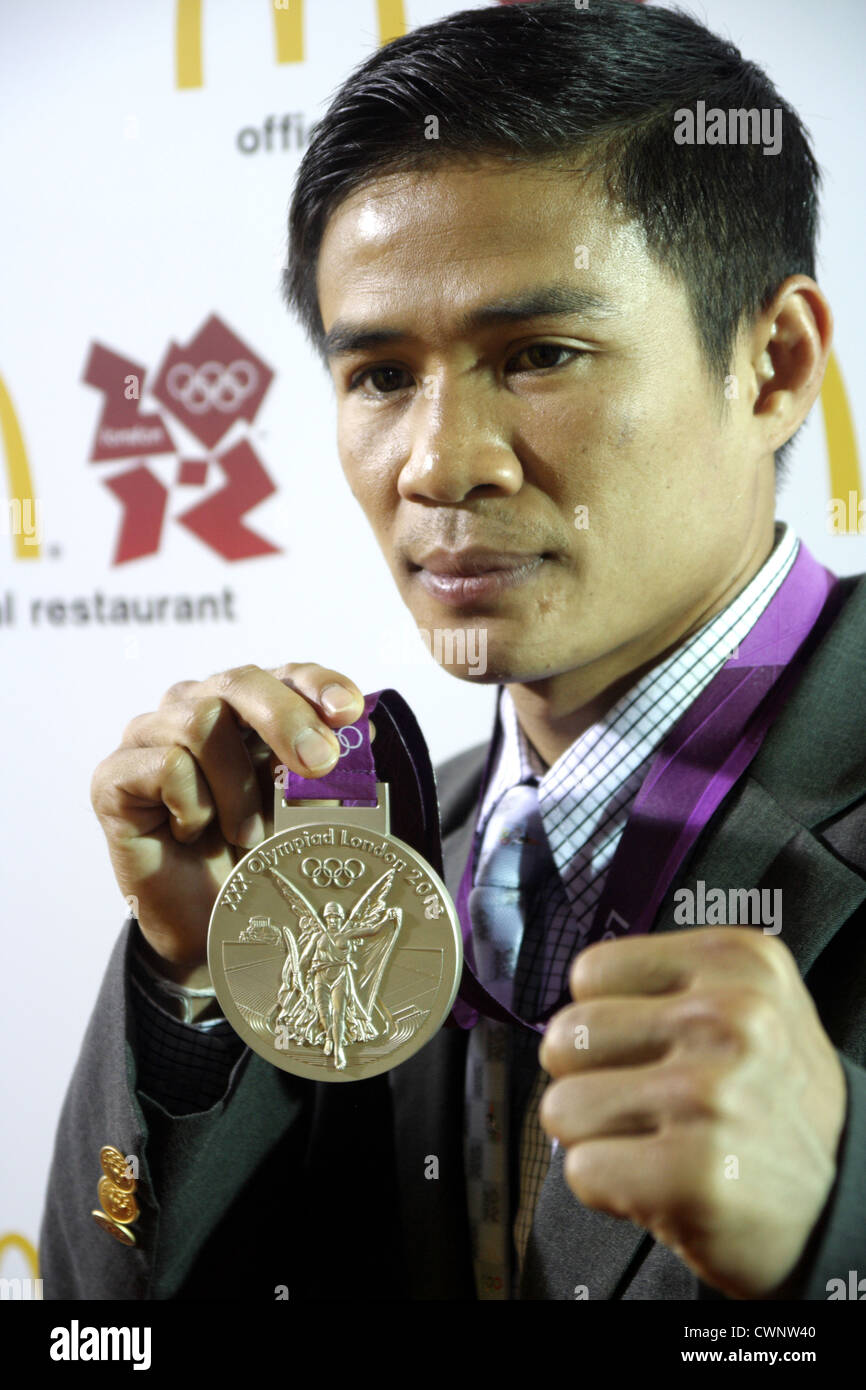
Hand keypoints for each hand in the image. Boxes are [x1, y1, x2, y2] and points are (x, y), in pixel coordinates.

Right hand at [91, 663, 365, 980]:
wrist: (205, 925)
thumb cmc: (252, 858)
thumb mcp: (301, 810)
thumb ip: (325, 770)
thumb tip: (365, 732)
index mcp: (247, 708)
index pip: (285, 674)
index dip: (318, 684)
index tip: (350, 712)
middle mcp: (195, 706)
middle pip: (240, 682)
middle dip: (287, 719)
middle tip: (320, 763)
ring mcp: (149, 736)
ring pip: (202, 723)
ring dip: (237, 787)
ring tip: (246, 833)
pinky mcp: (114, 775)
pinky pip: (166, 766)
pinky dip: (194, 806)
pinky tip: (193, 833)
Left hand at [537, 927, 846, 1297]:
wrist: (847, 1201)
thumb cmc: (773, 1101)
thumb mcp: (748, 1003)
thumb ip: (664, 983)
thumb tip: (564, 1000)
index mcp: (738, 962)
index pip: (590, 972)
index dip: (607, 1020)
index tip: (649, 1049)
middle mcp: (729, 1018)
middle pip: (566, 1037)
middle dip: (591, 1078)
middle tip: (649, 1104)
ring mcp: (709, 1095)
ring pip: (562, 1106)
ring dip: (597, 1137)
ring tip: (659, 1141)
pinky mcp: (690, 1174)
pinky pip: (580, 1170)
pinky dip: (609, 1189)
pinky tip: (664, 1183)